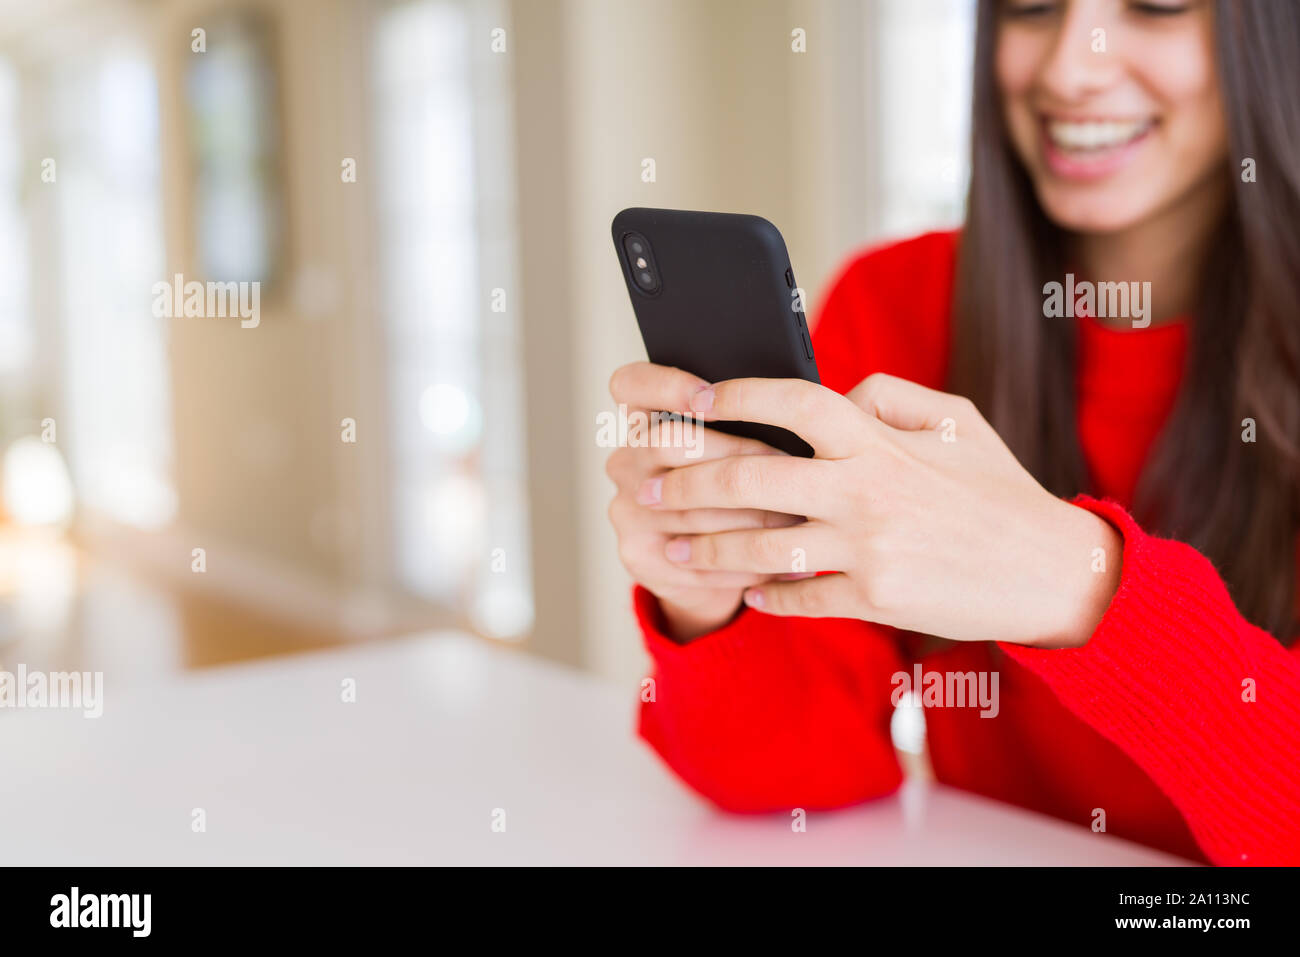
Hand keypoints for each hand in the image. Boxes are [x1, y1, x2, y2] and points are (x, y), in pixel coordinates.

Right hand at [605, 362, 802, 640]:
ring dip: (751, 515)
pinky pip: (696, 557)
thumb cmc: (738, 484)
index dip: (664, 385)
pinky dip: (744, 562)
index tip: (706, 394)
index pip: (630, 385)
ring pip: (689, 507)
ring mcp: (626, 511)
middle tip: (788, 466)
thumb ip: (762, 418)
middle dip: (733, 454)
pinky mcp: (639, 555)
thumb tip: (824, 401)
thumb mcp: (742, 443)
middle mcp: (624, 462)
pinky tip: (783, 562)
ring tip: (801, 518)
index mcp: (642, 420)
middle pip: (665, 443)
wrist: (710, 559)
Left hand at [641, 373, 1121, 647]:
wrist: (1053, 572)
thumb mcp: (957, 420)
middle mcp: (865, 489)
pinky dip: (764, 595)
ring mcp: (866, 548)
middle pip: (752, 474)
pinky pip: (797, 597)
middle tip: (648, 484)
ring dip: (705, 546)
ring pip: (759, 545)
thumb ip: (889, 397)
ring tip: (668, 546)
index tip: (696, 398)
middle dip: (688, 479)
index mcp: (880, 440)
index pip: (793, 401)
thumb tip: (835, 394)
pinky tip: (742, 589)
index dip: (737, 394)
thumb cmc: (999, 489)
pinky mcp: (873, 599)